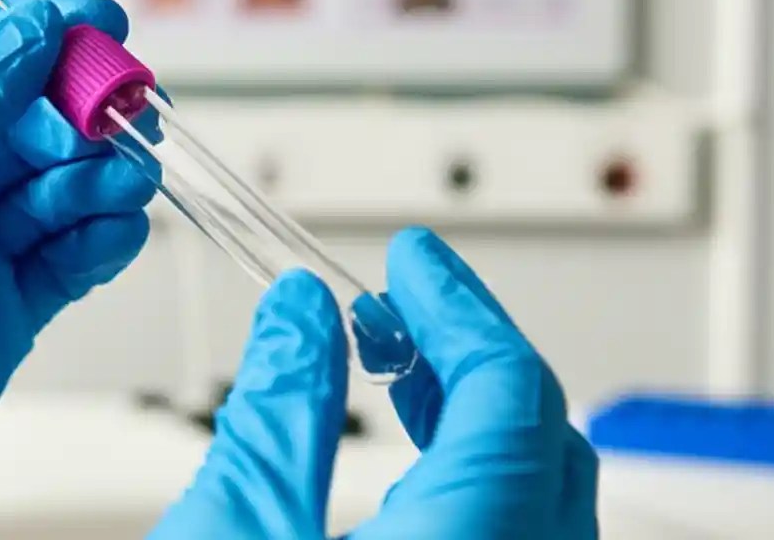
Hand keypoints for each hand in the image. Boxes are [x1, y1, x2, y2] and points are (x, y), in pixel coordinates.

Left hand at [0, 0, 157, 538]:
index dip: (33, 30)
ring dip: (99, 174)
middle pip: (25, 116)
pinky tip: (113, 234)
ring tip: (120, 183)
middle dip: (78, 108)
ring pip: (58, 184)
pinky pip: (73, 256)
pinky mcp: (3, 312)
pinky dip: (104, 238)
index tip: (98, 17)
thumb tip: (17, 37)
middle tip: (118, 116)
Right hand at [149, 227, 598, 538]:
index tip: (415, 259)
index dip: (461, 308)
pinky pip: (518, 533)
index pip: (509, 397)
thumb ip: (277, 410)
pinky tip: (419, 450)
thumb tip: (299, 313)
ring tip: (404, 359)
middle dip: (475, 349)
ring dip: (478, 410)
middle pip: (544, 439)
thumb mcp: (229, 530)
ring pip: (542, 492)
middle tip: (413, 295)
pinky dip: (478, 474)